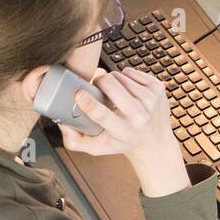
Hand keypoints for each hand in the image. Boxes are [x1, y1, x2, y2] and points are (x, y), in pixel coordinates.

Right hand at [60, 68, 189, 197]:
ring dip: (112, 81)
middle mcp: (138, 116)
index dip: (87, 101)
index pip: (101, 113)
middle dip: (98, 82)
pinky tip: (127, 90)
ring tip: (114, 94)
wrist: (155, 143)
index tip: (78, 93)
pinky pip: (131, 72)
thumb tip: (62, 124)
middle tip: (97, 89)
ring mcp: (150, 100)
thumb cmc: (122, 143)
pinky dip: (125, 77)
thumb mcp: (98, 147)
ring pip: (119, 75)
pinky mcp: (157, 88)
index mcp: (122, 131)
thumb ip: (75, 140)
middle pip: (109, 84)